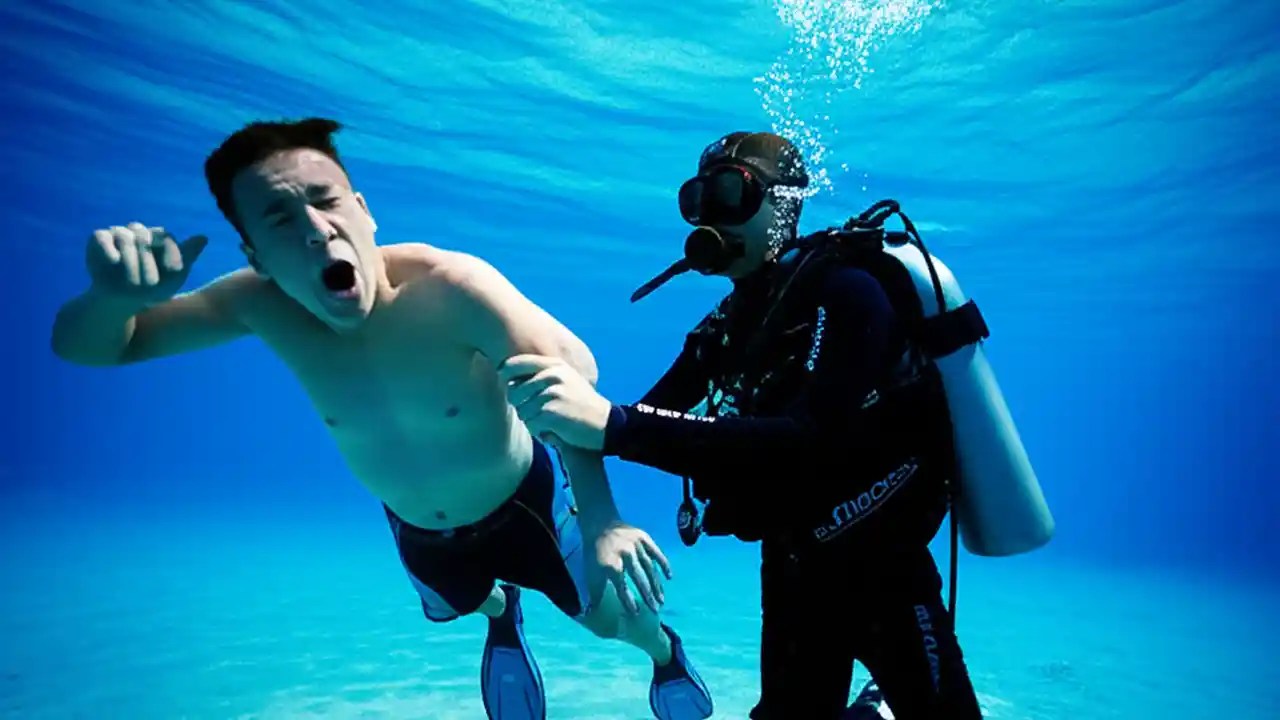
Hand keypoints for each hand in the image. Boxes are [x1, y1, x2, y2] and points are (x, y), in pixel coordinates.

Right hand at [87, 223, 207, 304]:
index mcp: (158, 237)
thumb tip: (204, 237)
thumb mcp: (174, 276)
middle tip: (150, 285)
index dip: (170, 255)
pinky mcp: (99, 239)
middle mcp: (139, 232)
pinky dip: (108, 249)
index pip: (165, 238)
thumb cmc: (152, 289)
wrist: (124, 301)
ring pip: (126, 238)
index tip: (172, 274)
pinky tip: (115, 261)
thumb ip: (187, 256)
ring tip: (134, 284)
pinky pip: (101, 237)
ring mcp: (118, 234)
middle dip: (149, 263)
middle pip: (145, 237)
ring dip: (131, 262)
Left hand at [498, 354, 612, 450]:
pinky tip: (557, 431)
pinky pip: (531, 425)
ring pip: (522, 411)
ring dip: (533, 422)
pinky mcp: (551, 412)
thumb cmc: (580, 405)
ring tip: (552, 423)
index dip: (504, 374)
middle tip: (542, 414)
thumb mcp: (564, 381)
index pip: (514, 364)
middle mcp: (552, 375)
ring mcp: (552, 393)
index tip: (505, 382)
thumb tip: (505, 376)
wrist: (606, 425)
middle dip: (523, 407)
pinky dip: (541, 433)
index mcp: (554, 365)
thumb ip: (540, 375)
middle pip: (514, 392)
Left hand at [591, 522, 672, 615]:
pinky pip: (656, 552)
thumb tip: (590, 613)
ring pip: (649, 567)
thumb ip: (595, 591)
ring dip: (656, 584)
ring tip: (661, 599)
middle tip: (655, 609)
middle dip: (647, 595)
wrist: (600, 523)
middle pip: (638, 578)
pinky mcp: (643, 537)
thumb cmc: (595, 552)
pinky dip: (664, 564)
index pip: (621, 586)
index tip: (636, 613)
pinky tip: (669, 577)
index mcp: (610, 563)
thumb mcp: (591, 571)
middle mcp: (624, 554)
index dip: (628, 600)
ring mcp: (635, 545)